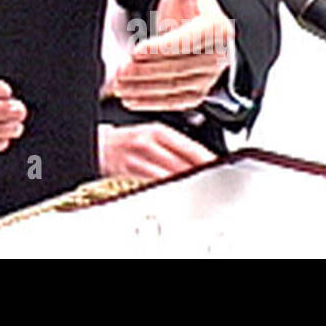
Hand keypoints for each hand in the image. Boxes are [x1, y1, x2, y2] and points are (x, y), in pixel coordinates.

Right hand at [98, 122, 216, 180]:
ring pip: (168, 175)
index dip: (208, 160)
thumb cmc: (132, 142)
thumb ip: (178, 148)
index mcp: (159, 131)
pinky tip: (174, 193)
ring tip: (199, 191)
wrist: (101, 145)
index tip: (224, 169)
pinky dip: (165, 189)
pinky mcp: (126, 171)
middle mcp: (148, 142)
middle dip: (200, 175)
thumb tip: (205, 162)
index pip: (190, 147)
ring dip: (185, 184)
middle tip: (216, 185)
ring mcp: (137, 157)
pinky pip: (151, 183)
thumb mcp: (154, 136)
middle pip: (182, 163)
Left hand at [114, 0, 234, 110]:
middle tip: (120, 70)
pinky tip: (129, 97)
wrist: (205, 30)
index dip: (163, 47)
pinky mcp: (196, 94)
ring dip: (144, 88)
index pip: (189, 41)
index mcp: (216, 29)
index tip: (138, 50)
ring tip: (119, 83)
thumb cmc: (196, 6)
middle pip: (178, 67)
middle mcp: (216, 57)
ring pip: (173, 87)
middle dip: (146, 71)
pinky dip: (150, 101)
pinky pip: (173, 101)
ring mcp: (207, 78)